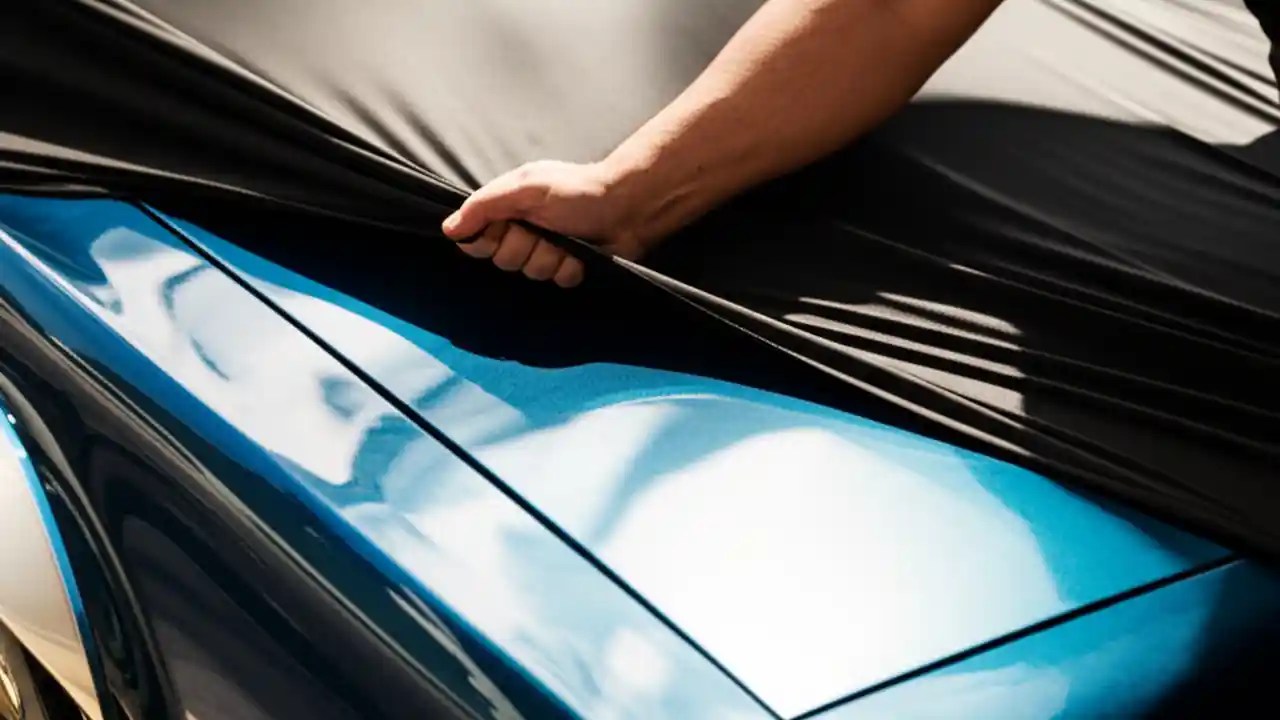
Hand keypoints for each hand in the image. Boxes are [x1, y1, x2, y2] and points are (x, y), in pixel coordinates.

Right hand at [440, 160, 656, 287]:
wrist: (627, 206)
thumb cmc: (577, 189)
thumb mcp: (527, 187)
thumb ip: (485, 205)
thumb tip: (449, 228)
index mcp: (508, 210)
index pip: (477, 240)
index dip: (489, 240)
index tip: (507, 227)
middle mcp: (524, 231)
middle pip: (503, 260)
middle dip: (525, 247)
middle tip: (543, 229)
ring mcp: (547, 251)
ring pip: (531, 273)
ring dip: (551, 257)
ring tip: (568, 239)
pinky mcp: (568, 267)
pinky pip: (557, 282)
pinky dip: (570, 268)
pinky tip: (581, 254)